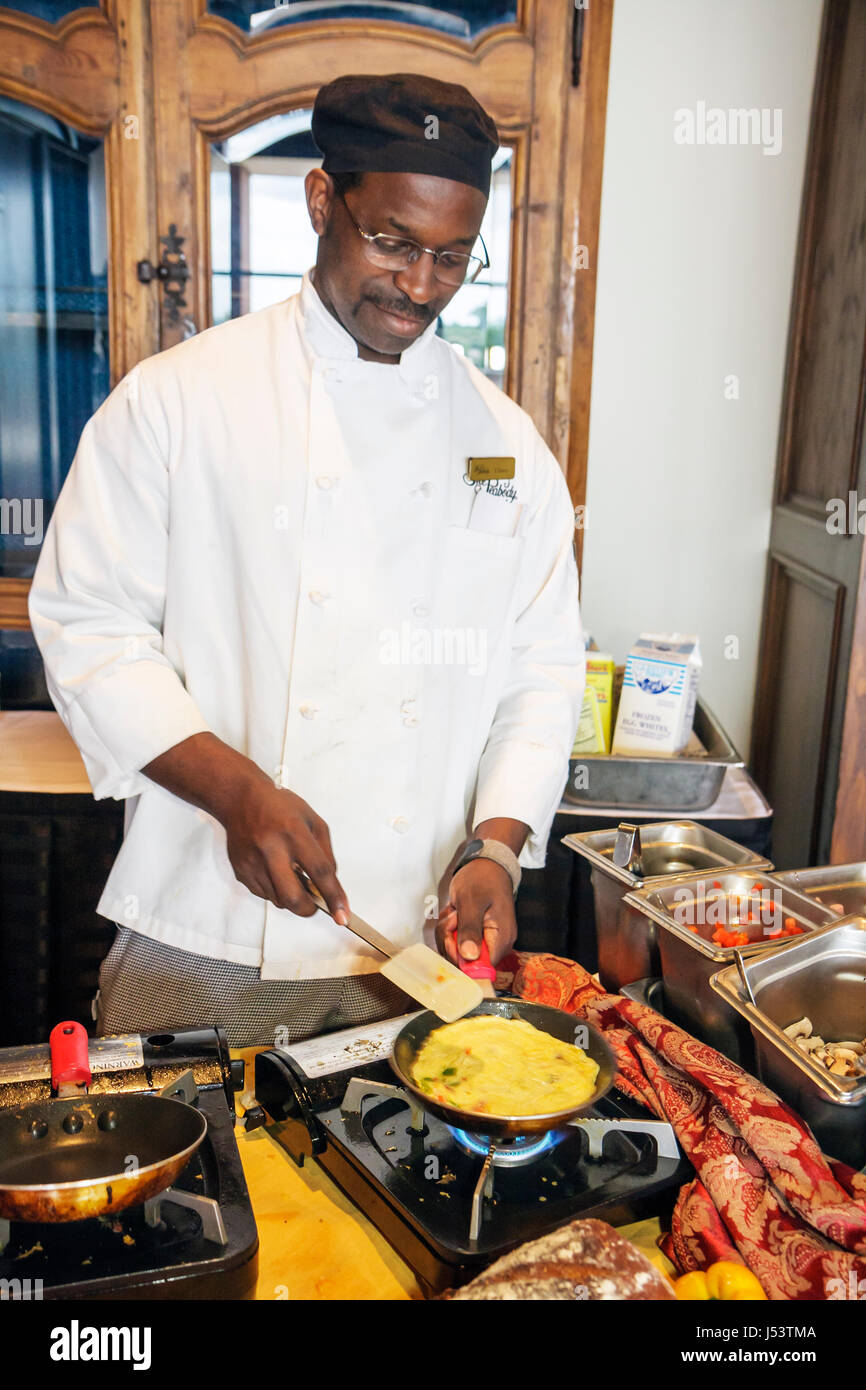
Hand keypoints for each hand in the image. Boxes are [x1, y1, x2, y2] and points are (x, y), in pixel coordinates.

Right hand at [221, 777, 347, 921]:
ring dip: (292, 897)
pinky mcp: (241, 872)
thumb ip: (325, 854)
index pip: (319, 871)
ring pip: (278, 900)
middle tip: (314, 903)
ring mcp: (253, 862)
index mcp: (294, 832)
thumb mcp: (313, 821)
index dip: (333, 896)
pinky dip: (276, 891)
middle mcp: (271, 849)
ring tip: (292, 875)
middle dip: (308, 909)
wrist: (241, 800)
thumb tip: (329, 886)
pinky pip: (264, 895)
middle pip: (292, 897)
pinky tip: (276, 872)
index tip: (342, 916)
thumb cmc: (280, 808)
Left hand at [435, 859, 516, 967]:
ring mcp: (483, 941)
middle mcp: (494, 945)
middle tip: (453, 917)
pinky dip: (448, 929)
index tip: (452, 938)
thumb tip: (469, 957)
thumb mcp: (472, 902)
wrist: (486, 866)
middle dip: (450, 939)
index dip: (461, 959)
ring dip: (447, 932)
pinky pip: (454, 942)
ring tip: (455, 911)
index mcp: (500, 939)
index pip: (481, 968)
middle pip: (464, 962)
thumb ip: (470, 929)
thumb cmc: (483, 879)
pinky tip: (454, 913)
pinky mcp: (474, 937)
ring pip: (455, 952)